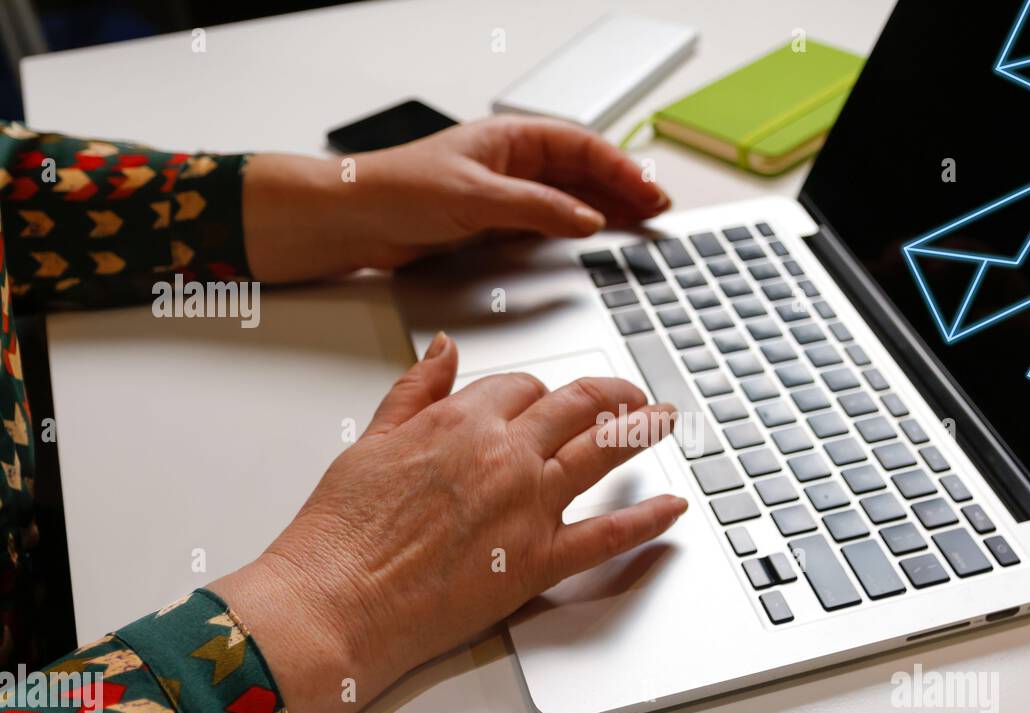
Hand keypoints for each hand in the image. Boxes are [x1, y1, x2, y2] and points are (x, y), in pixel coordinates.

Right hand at [211, 334, 686, 712]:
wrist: (336, 599)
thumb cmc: (343, 530)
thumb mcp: (373, 439)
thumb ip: (415, 389)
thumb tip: (443, 349)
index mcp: (462, 421)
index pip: (523, 388)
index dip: (541, 391)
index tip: (548, 399)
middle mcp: (505, 455)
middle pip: (577, 406)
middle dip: (610, 394)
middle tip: (629, 397)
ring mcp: (529, 507)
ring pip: (604, 451)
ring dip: (642, 429)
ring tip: (664, 420)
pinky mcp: (539, 561)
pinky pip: (610, 534)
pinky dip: (648, 519)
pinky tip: (673, 507)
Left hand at [244, 115, 669, 281]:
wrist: (355, 220)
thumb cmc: (399, 189)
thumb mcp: (478, 197)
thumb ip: (537, 208)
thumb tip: (587, 219)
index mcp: (511, 138)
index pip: (581, 147)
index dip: (620, 169)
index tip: (648, 192)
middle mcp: (512, 163)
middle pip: (583, 172)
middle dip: (623, 189)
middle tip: (657, 211)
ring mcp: (506, 194)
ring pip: (570, 198)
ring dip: (605, 210)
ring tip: (639, 225)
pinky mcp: (495, 224)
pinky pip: (549, 223)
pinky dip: (576, 231)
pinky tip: (595, 240)